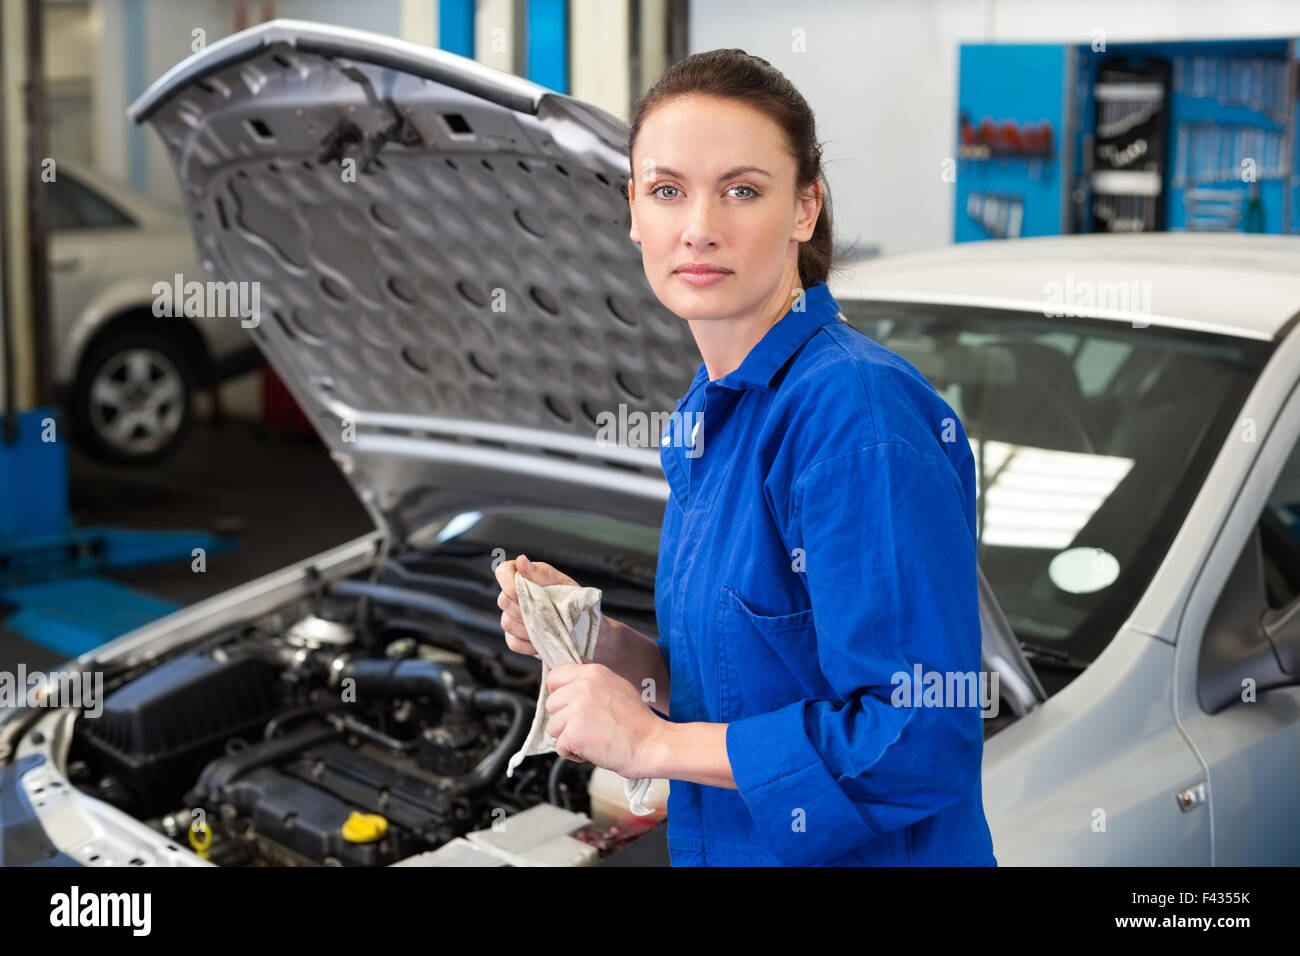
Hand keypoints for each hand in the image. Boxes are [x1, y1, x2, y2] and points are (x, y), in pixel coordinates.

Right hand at [493, 554, 578, 656]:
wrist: (586, 628)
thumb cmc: (576, 603)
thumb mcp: (565, 585)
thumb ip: (542, 573)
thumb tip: (522, 561)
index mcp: (527, 577)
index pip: (503, 572)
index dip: (510, 583)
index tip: (526, 593)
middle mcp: (515, 596)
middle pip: (504, 600)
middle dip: (527, 609)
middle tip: (549, 613)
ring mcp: (512, 618)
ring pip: (508, 623)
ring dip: (530, 628)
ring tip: (550, 627)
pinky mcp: (514, 638)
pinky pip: (513, 642)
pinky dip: (530, 644)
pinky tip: (544, 639)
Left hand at [544, 659, 663, 779]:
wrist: (651, 745)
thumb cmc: (638, 722)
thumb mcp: (617, 686)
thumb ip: (592, 680)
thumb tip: (571, 679)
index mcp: (593, 673)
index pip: (555, 677)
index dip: (559, 693)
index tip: (570, 705)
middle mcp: (582, 687)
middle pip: (551, 704)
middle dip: (564, 719)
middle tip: (588, 726)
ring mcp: (576, 709)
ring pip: (553, 727)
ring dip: (568, 737)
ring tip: (592, 738)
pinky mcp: (573, 733)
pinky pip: (559, 747)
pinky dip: (573, 753)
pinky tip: (593, 749)